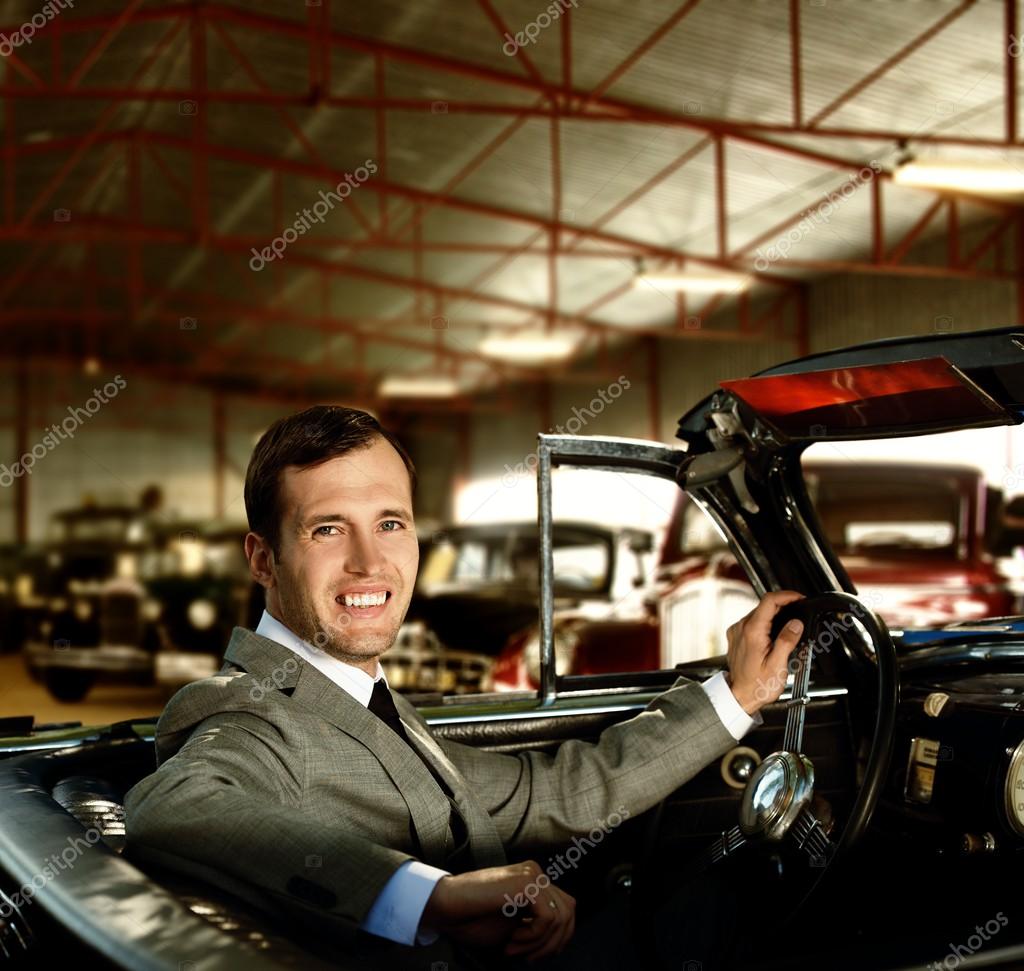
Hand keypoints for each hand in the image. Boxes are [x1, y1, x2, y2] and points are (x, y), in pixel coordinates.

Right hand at [421, 860, 575, 960]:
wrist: (448, 906)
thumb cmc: (472, 917)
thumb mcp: (512, 925)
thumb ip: (535, 926)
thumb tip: (557, 942)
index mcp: (533, 881)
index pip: (564, 908)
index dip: (558, 937)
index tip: (535, 955)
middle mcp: (536, 873)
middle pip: (568, 911)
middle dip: (553, 942)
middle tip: (528, 957)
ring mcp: (532, 874)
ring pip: (560, 917)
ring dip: (539, 943)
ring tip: (515, 949)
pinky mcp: (527, 883)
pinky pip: (547, 918)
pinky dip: (532, 937)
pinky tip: (512, 939)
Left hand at [725, 590, 804, 714]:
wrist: (740, 696)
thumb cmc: (757, 685)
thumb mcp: (778, 664)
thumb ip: (787, 641)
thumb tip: (796, 624)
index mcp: (752, 631)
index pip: (769, 601)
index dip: (787, 595)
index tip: (799, 598)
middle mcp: (741, 628)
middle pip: (765, 606)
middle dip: (784, 607)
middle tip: (799, 616)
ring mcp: (737, 631)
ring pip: (759, 614)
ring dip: (775, 616)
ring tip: (790, 628)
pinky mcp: (736, 636)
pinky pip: (753, 623)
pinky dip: (766, 624)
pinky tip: (775, 635)